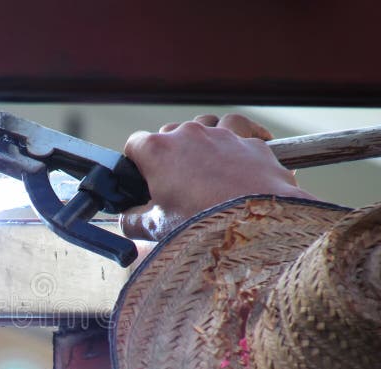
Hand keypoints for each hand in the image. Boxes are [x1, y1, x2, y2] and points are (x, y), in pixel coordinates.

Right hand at [119, 114, 316, 240]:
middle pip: (170, 133)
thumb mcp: (154, 229)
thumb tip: (127, 219)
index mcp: (158, 152)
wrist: (256, 226)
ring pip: (207, 124)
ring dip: (203, 139)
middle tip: (174, 182)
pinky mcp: (252, 144)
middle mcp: (189, 135)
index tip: (141, 179)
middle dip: (170, 153)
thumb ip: (133, 220)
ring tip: (207, 162)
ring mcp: (223, 135)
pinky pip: (243, 133)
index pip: (135, 144)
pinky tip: (244, 154)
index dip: (136, 162)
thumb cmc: (199, 225)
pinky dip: (241, 142)